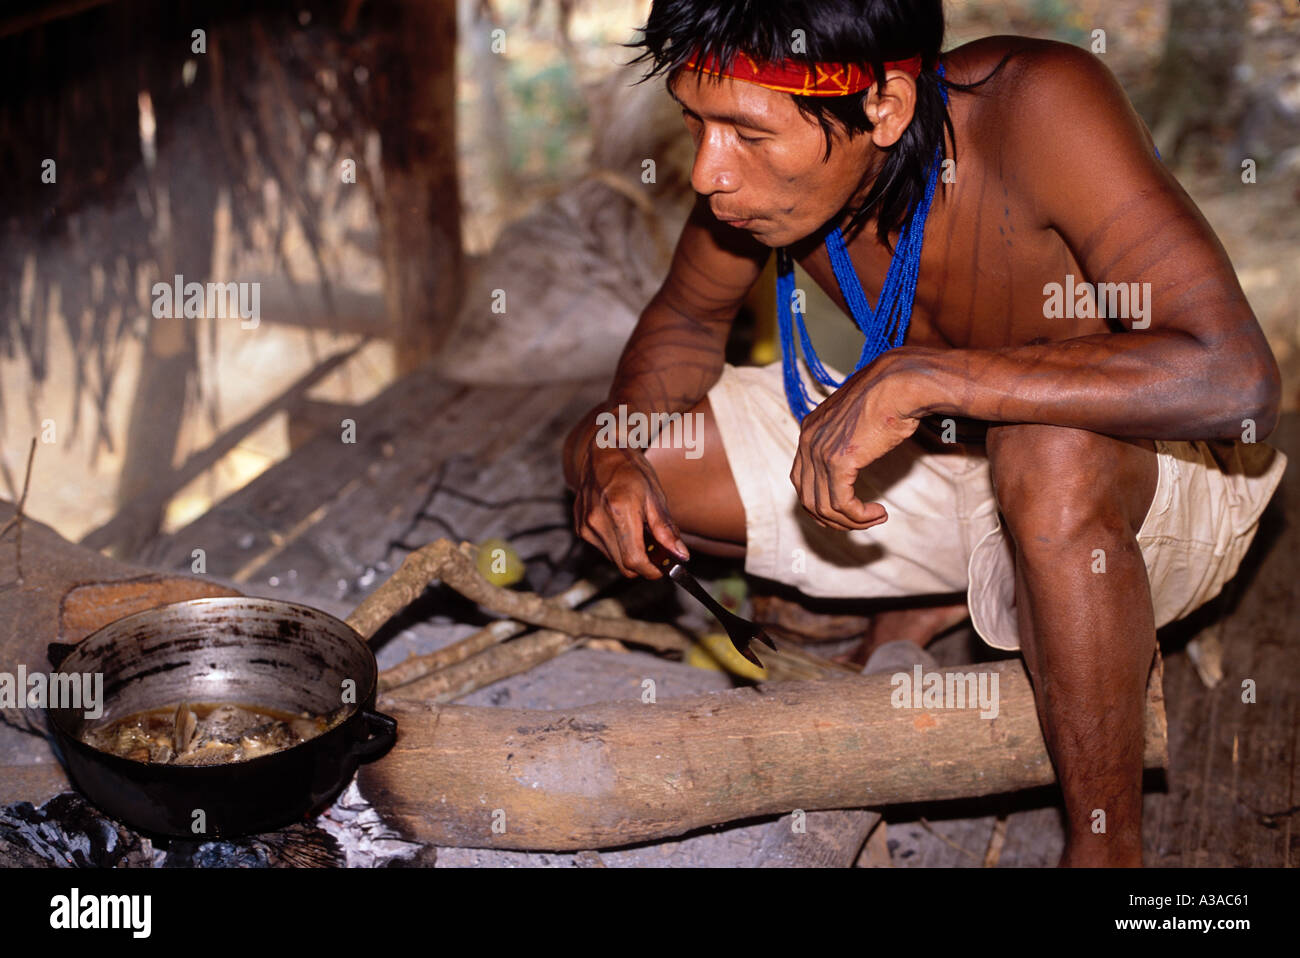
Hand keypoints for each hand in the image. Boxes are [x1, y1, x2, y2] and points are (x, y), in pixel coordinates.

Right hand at [571, 443, 689, 578]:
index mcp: (619, 511)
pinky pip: (603, 549)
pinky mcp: (580, 527)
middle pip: (623, 565)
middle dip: (643, 564)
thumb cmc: (632, 471)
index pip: (634, 560)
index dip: (651, 571)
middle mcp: (598, 521)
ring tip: (639, 532)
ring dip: (629, 554)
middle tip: (657, 551)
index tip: (663, 569)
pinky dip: (617, 545)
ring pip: (613, 559)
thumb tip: (681, 556)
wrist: (602, 453)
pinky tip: (623, 526)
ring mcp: (586, 526)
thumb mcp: (655, 497)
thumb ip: (666, 530)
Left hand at [790, 362, 921, 530]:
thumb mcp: (857, 420)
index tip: (846, 510)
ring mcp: (820, 452)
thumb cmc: (888, 397)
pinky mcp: (838, 461)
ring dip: (851, 522)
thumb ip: (846, 440)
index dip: (821, 501)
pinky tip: (878, 513)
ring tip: (874, 519)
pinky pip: (842, 504)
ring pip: (824, 507)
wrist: (900, 383)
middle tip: (859, 522)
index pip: (801, 480)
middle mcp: (808, 442)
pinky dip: (859, 517)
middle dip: (833, 518)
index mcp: (809, 430)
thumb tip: (852, 461)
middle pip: (808, 498)